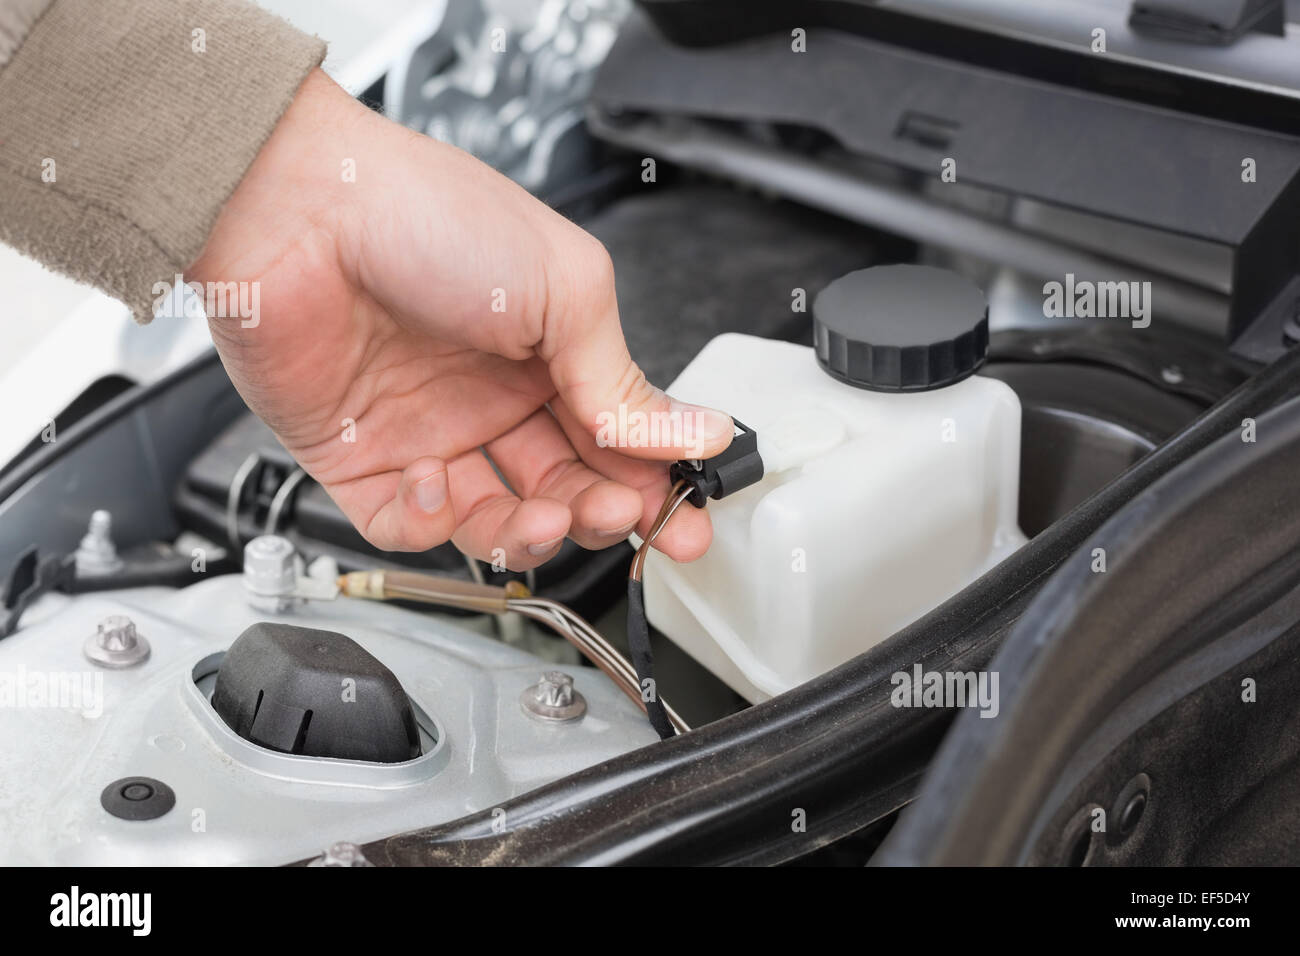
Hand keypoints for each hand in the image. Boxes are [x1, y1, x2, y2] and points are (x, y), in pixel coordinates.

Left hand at [189, 69, 731, 569]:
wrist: (299, 204)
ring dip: (527, 530)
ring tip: (543, 513)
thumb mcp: (563, 288)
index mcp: (550, 352)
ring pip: (494, 521)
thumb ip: (620, 380)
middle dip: (600, 514)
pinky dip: (429, 522)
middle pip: (564, 490)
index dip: (653, 486)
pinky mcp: (361, 461)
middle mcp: (491, 396)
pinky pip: (407, 526)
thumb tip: (693, 432)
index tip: (684, 523)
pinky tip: (433, 476)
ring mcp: (428, 431)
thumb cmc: (426, 215)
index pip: (615, 440)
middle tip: (618, 515)